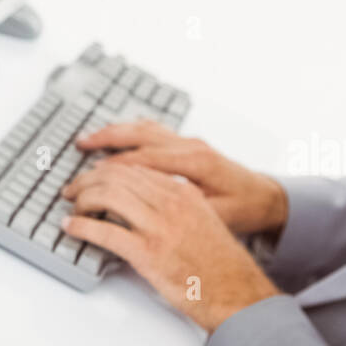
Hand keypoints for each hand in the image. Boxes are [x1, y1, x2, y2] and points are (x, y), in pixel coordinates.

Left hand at [59, 162, 281, 331]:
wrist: (237, 293)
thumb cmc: (218, 265)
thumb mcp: (202, 221)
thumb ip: (175, 206)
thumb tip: (141, 204)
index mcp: (184, 192)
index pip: (135, 168)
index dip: (106, 170)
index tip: (91, 177)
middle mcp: (171, 203)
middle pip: (117, 176)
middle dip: (87, 180)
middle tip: (72, 190)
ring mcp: (159, 227)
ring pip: (108, 196)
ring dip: (82, 199)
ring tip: (72, 207)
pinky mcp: (148, 253)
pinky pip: (105, 232)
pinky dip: (82, 226)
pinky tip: (71, 227)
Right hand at [75, 120, 287, 234]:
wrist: (267, 198)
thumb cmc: (244, 210)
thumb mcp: (216, 216)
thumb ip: (183, 208)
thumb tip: (147, 209)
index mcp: (194, 163)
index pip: (142, 160)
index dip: (111, 169)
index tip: (88, 178)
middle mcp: (190, 146)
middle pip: (138, 137)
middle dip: (104, 143)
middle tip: (77, 152)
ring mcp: (189, 142)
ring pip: (143, 129)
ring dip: (113, 133)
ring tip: (86, 140)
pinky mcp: (188, 145)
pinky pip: (152, 131)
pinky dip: (130, 132)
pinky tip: (115, 136)